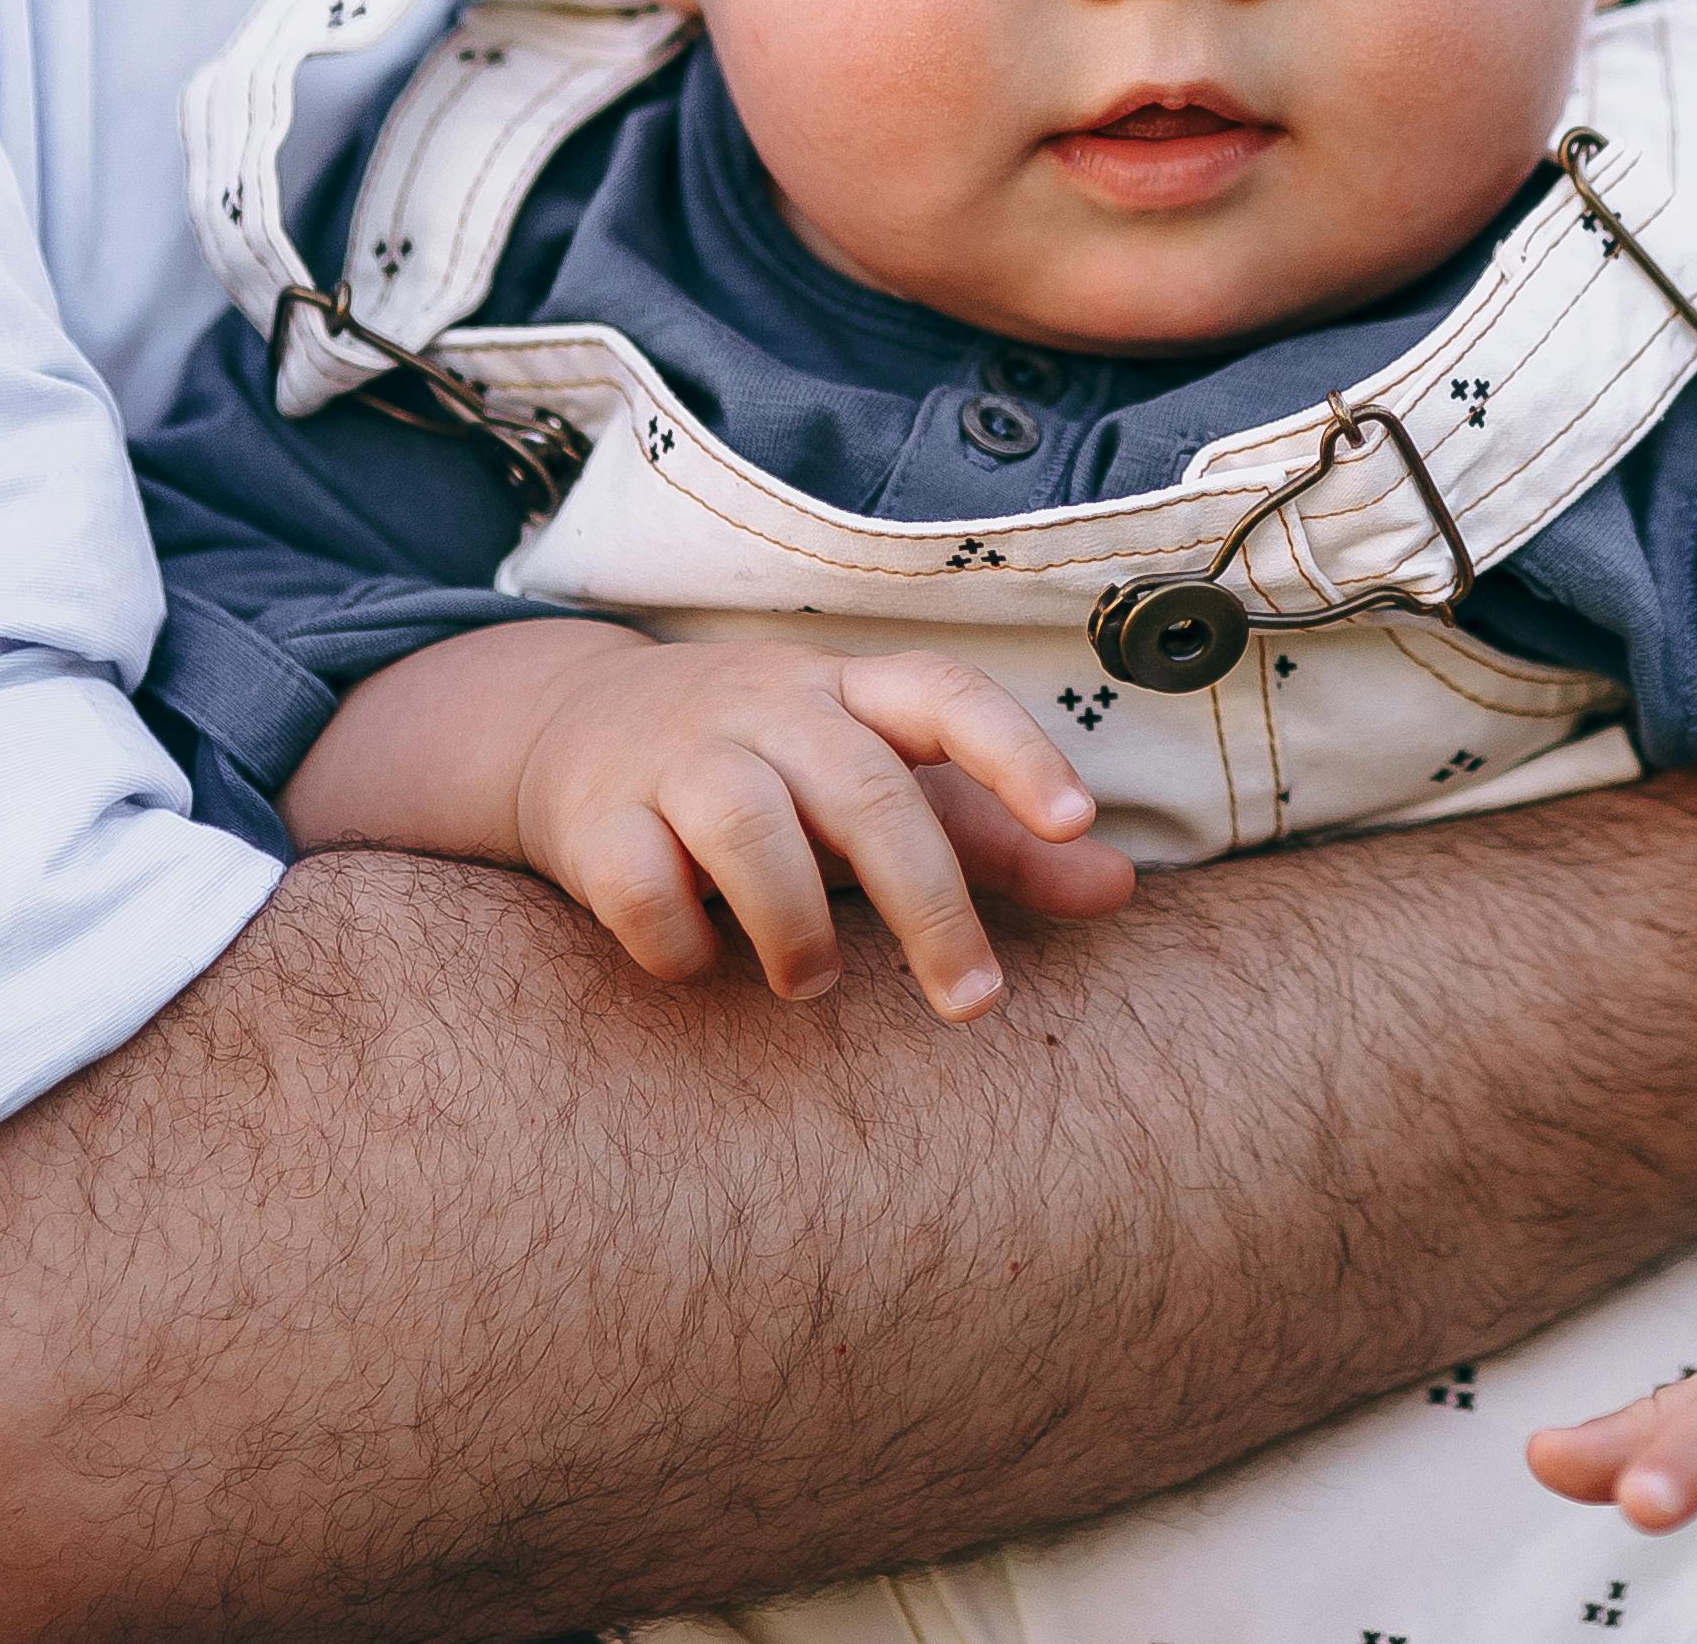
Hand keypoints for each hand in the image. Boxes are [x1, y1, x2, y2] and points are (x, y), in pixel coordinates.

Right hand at [488, 629, 1121, 1021]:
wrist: (575, 725)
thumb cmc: (774, 770)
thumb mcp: (882, 781)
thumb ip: (997, 840)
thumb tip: (1120, 887)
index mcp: (851, 692)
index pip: (945, 694)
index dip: (1015, 750)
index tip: (1076, 820)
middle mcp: (768, 708)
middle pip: (863, 790)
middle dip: (928, 903)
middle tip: (974, 1004)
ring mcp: (676, 756)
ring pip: (748, 826)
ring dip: (795, 927)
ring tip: (816, 982)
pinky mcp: (597, 819)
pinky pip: (642, 885)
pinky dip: (681, 943)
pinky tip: (702, 964)